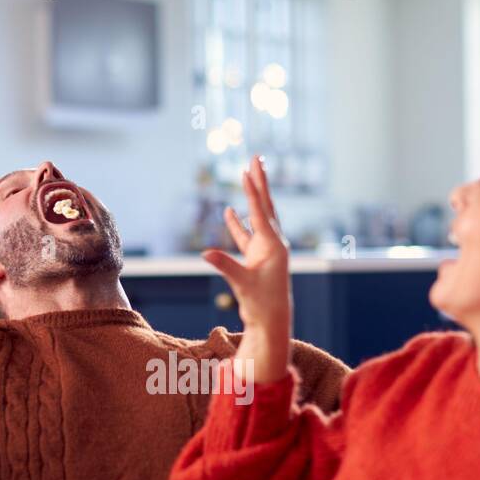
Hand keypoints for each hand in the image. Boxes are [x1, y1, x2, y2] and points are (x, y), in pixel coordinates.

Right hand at [202, 155, 292, 383]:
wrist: (271, 322)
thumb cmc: (262, 304)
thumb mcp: (243, 284)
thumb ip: (226, 265)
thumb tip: (206, 253)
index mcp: (273, 246)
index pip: (260, 212)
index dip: (252, 191)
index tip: (247, 170)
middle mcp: (273, 243)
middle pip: (264, 206)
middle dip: (259, 182)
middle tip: (256, 157)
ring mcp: (265, 250)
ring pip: (257, 217)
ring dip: (251, 197)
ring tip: (247, 175)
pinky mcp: (257, 259)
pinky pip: (246, 236)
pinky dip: (239, 224)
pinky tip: (230, 211)